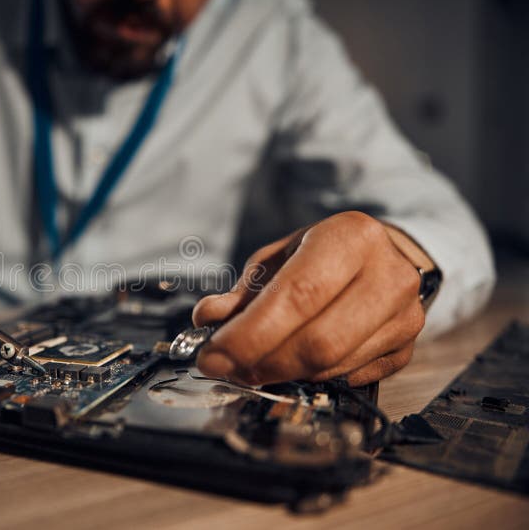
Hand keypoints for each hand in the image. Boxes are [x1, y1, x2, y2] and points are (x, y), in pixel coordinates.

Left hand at [193, 211, 425, 386]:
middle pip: (320, 341)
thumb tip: (209, 319)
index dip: (251, 334)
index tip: (214, 356)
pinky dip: (312, 378)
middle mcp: (388, 275)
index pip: (298, 295)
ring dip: (283, 374)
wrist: (381, 258)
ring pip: (334, 366)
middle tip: (228, 369)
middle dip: (264, 363)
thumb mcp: (277, 260)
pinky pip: (350, 379)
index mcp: (351, 238)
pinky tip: (293, 365)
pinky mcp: (407, 349)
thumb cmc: (322, 257)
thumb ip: (242, 292)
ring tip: (253, 365)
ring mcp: (405, 316)